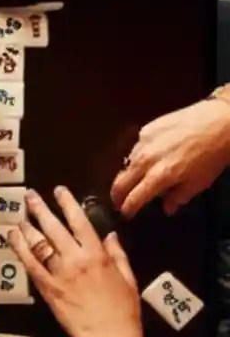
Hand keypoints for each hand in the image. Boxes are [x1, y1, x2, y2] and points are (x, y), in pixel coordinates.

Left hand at [8, 187, 142, 336]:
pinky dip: (20, 249)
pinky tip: (13, 239)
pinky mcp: (47, 288)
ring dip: (27, 227)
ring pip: (38, 243)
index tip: (59, 191)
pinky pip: (30, 264)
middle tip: (29, 196)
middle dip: (40, 209)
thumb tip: (110, 236)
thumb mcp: (128, 278)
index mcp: (98, 254)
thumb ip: (117, 254)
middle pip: (53, 227)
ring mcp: (59, 273)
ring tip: (19, 216)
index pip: (79, 221)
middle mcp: (76, 259)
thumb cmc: (123, 310)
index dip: (67, 203)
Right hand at [110, 99, 229, 217]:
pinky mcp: (146, 129)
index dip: (128, 209)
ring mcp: (143, 142)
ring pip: (126, 164)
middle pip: (121, 182)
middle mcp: (145, 160)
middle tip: (119, 201)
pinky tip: (148, 157)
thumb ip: (179, 197)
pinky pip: (135, 147)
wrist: (220, 123)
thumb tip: (166, 209)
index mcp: (159, 176)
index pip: (134, 198)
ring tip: (134, 179)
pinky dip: (138, 156)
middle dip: (117, 195)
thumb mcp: (199, 182)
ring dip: (128, 175)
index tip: (126, 214)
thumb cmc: (213, 156)